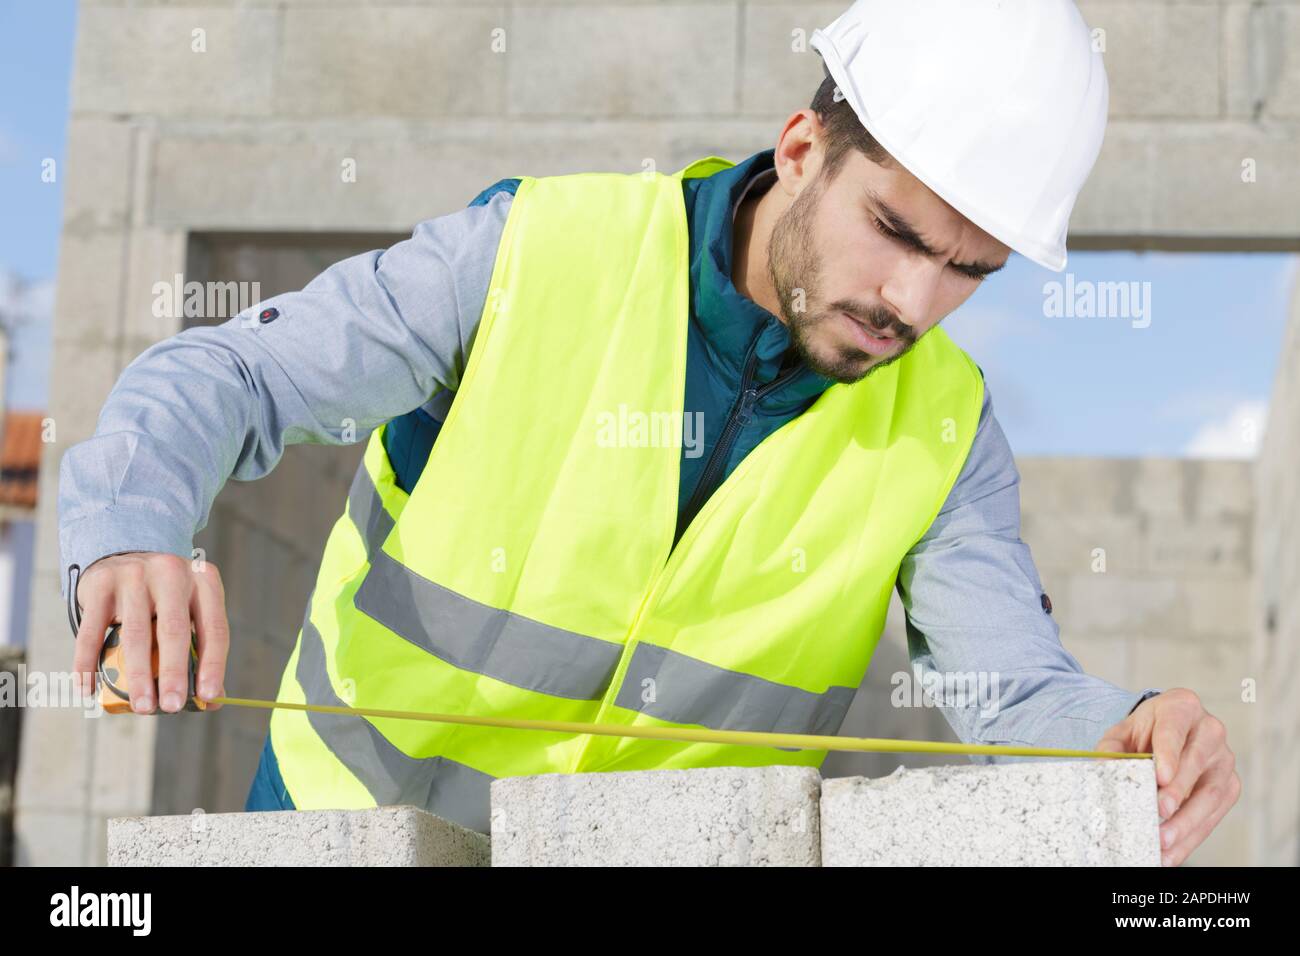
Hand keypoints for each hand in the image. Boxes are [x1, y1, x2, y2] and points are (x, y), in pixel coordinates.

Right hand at [72, 552, 229, 713]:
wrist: (124, 554)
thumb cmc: (165, 596)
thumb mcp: (191, 608)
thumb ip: (200, 648)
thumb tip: (212, 701)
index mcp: (204, 581)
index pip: (214, 629)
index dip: (212, 665)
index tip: (207, 697)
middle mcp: (172, 573)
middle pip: (174, 631)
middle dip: (173, 674)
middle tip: (171, 707)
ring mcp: (134, 575)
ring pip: (136, 634)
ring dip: (138, 676)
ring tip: (141, 706)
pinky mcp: (100, 583)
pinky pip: (92, 631)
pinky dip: (88, 664)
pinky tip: (88, 690)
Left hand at [1095, 688, 1239, 865]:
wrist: (1168, 732)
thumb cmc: (1145, 731)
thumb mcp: (1123, 732)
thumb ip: (1111, 748)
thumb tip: (1102, 770)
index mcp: (1182, 706)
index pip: (1174, 729)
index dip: (1168, 754)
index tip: (1160, 777)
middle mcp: (1210, 730)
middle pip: (1196, 762)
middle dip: (1178, 792)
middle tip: (1159, 813)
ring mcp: (1224, 759)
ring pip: (1210, 793)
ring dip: (1187, 821)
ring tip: (1162, 841)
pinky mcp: (1229, 786)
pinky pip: (1214, 814)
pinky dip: (1192, 836)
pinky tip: (1171, 852)